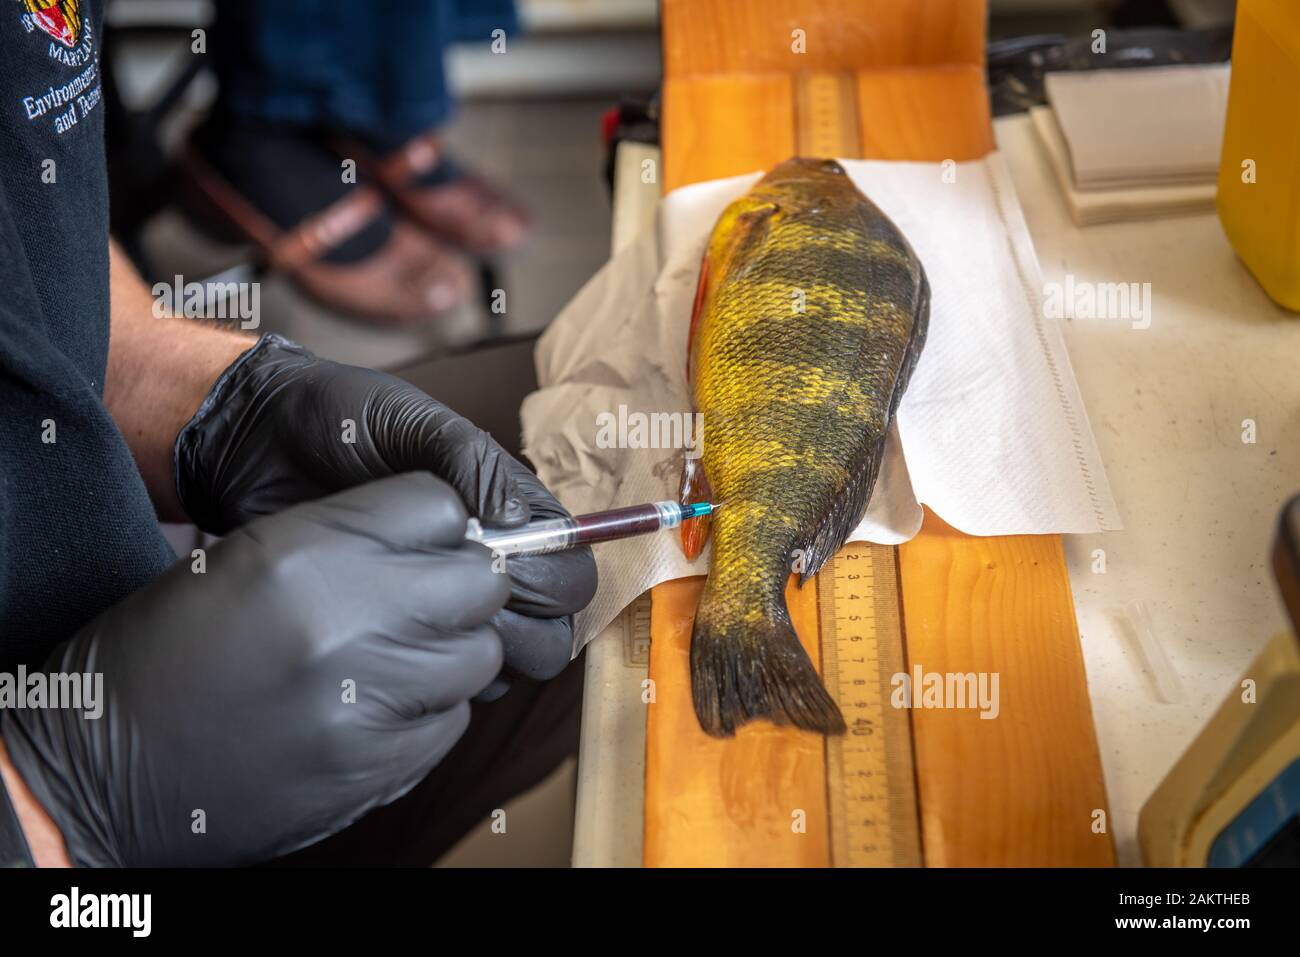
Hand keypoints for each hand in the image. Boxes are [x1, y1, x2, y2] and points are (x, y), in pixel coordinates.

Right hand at [0, 474, 505, 866]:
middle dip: (462, 585)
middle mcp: (345, 622)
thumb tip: (455, 539)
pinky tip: (376, 709)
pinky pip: (453, 721)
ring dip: (451, 651)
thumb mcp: (246, 557)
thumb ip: (352, 539)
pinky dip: (429, 712)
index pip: (440, 505)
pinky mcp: (376, 768)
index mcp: (304, 554)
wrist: (104, 764)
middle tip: (424, 599)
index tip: (423, 542)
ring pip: (480, 654)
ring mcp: (366, 703)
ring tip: (395, 657)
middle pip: (481, 580)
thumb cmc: (170, 648)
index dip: (437, 522)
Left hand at [174, 336, 595, 683]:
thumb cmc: (338, 418)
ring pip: (511, 652)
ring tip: (432, 627)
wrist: (256, 446)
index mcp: (505, 504)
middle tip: (471, 608)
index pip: (569, 558)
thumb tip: (518, 517)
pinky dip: (447, 671)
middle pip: (554, 616)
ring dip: (490, 652)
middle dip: (532, 624)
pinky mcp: (404, 626)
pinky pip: (453, 669)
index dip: (556, 574)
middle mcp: (488, 555)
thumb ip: (468, 459)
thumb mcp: (407, 420)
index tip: (509, 568)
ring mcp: (447, 597)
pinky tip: (405, 649)